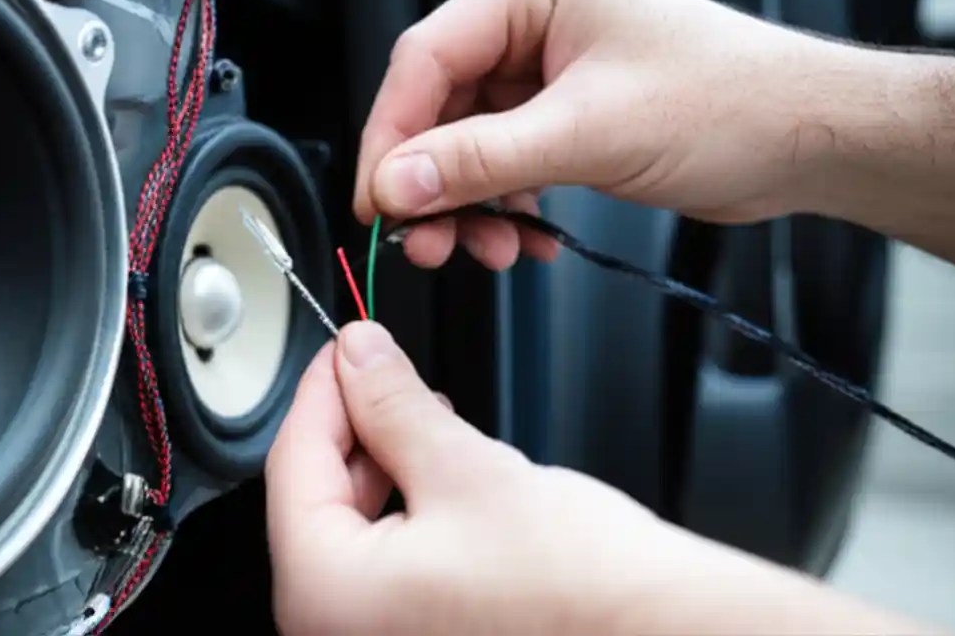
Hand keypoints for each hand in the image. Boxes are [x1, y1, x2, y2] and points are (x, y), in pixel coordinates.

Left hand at [265, 321, 677, 634]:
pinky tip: (440, 480)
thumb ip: (392, 404)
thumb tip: (358, 356)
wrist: (662, 635)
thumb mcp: (464, 468)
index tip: (346, 348)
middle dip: (353, 428)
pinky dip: (404, 514)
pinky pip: (385, 567)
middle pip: (316, 500)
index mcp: (325, 596)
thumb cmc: (579, 590)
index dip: (320, 390)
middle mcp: (334, 633)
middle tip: (383, 374)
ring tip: (426, 423)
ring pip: (351, 531)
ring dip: (382, 467)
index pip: (292, 465)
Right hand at [354, 0, 842, 269]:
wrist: (805, 140)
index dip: (392, 135)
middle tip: (425, 239)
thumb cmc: (730, 101)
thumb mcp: (588, 133)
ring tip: (485, 250)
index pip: (426, 59)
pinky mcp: (564, 118)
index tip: (378, 201)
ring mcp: (547, 74)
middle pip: (440, 108)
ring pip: (467, 146)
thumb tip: (398, 183)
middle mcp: (533, 25)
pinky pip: (503, 167)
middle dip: (432, 183)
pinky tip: (525, 240)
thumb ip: (482, 160)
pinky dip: (505, 210)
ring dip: (468, 207)